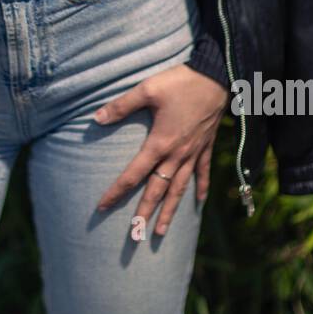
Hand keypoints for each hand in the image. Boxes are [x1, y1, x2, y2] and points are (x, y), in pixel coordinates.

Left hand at [93, 65, 228, 234]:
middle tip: (134, 237)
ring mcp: (194, 153)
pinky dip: (201, 188)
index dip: (116, 191)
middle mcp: (177, 154)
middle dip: (144, 214)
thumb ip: (121, 105)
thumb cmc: (180, 81)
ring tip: (160, 232)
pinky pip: (203, 173)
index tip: (101, 207)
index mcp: (160, 143)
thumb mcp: (147, 89)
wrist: (216, 76)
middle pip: (156, 190)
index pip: (133, 174)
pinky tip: (198, 202)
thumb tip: (95, 118)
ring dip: (169, 211)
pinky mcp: (207, 146)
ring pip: (178, 189)